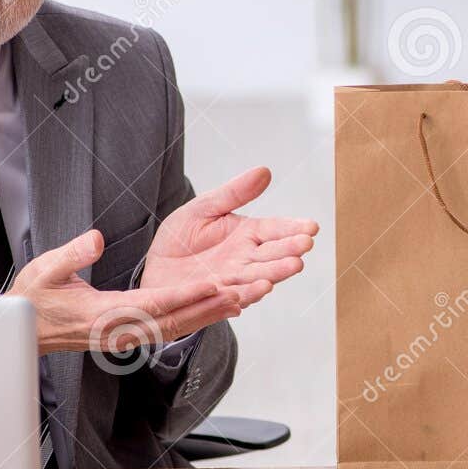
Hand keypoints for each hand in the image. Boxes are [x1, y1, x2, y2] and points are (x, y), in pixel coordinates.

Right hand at [9, 229, 239, 355]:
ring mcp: (125, 337)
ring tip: (242, 299)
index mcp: (102, 314)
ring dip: (210, 314)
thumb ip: (72, 254)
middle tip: (245, 293)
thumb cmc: (32, 299)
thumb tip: (96, 239)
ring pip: (176, 327)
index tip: (214, 285)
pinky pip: (167, 328)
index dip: (186, 294)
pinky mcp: (127, 336)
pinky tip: (214, 309)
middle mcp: (120, 330)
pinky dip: (194, 319)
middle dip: (212, 307)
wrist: (23, 332)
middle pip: (175, 320)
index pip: (153, 304)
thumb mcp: (45, 269)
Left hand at [140, 166, 319, 307]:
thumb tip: (265, 171)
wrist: (155, 267)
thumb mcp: (205, 208)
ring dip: (277, 272)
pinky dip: (249, 293)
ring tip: (293, 265)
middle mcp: (246, 259)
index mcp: (247, 234)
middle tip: (306, 244)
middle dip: (290, 250)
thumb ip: (234, 193)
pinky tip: (263, 287)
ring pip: (259, 276)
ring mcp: (233, 280)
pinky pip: (235, 296)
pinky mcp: (217, 298)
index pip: (275, 230)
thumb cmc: (181, 237)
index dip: (293, 228)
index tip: (312, 226)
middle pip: (272, 254)